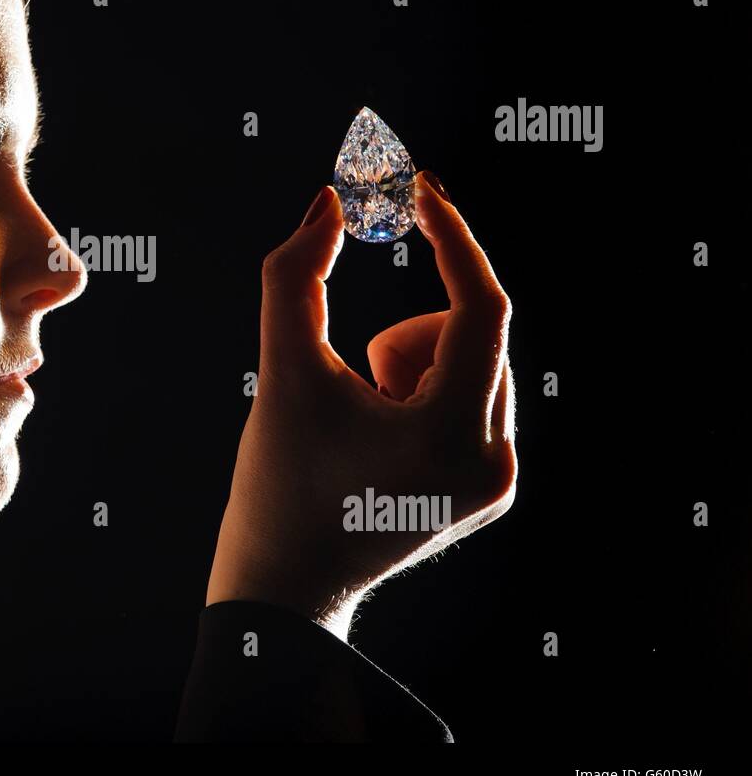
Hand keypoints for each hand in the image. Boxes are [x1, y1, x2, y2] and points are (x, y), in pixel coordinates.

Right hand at [206, 172, 516, 639]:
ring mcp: (498, 480)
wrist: (285, 583)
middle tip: (354, 368)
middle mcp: (494, 462)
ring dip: (412, 362)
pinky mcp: (489, 486)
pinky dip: (423, 391)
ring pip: (473, 361)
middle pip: (473, 333)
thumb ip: (295, 275)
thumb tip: (328, 204)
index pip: (480, 308)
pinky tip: (381, 436)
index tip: (420, 192)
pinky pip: (472, 396)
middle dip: (405, 331)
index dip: (451, 239)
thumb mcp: (281, 371)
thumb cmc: (277, 482)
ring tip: (362, 417)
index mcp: (450, 438)